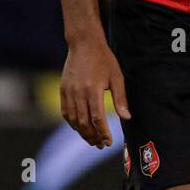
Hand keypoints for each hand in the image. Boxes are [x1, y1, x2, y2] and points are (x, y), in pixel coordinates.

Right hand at [60, 34, 130, 148]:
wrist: (84, 44)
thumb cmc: (104, 60)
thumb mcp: (117, 77)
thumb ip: (120, 99)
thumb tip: (127, 118)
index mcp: (93, 90)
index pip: (97, 119)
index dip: (103, 133)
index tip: (108, 142)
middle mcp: (78, 93)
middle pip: (84, 123)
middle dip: (93, 137)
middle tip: (101, 145)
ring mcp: (68, 92)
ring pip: (73, 120)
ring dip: (82, 132)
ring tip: (92, 140)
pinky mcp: (62, 90)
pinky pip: (65, 112)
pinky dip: (72, 123)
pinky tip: (80, 128)